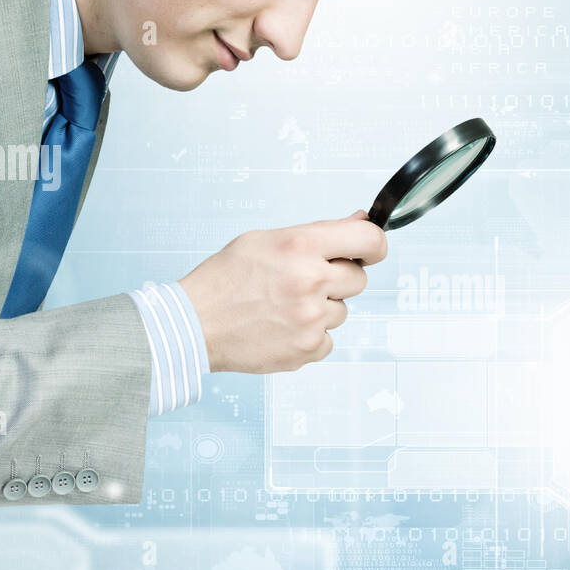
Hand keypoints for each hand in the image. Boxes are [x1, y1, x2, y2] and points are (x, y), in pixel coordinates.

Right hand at [177, 209, 385, 373]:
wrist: (195, 324)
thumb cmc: (225, 279)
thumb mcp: (267, 239)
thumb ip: (318, 232)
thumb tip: (361, 222)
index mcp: (300, 246)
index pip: (369, 241)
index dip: (374, 246)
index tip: (369, 252)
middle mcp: (310, 281)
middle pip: (358, 279)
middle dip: (337, 279)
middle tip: (303, 282)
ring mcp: (310, 318)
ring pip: (342, 311)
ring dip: (321, 308)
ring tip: (284, 306)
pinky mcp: (307, 348)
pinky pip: (328, 338)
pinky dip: (311, 335)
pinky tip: (282, 326)